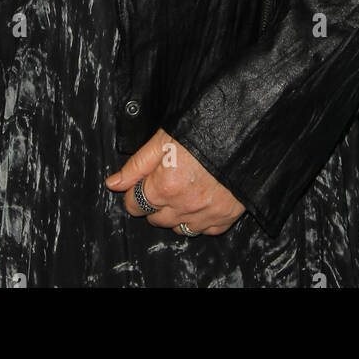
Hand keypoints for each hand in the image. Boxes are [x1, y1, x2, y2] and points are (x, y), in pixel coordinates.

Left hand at [105, 127, 244, 235]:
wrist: (245, 132)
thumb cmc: (202, 127)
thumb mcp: (164, 139)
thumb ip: (137, 165)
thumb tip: (112, 184)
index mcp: (165, 186)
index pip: (134, 204)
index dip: (135, 191)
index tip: (143, 181)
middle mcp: (184, 206)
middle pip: (155, 219)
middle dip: (154, 202)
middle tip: (165, 180)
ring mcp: (206, 215)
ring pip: (178, 229)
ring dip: (175, 213)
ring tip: (183, 188)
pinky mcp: (225, 217)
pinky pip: (204, 230)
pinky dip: (199, 219)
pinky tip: (201, 199)